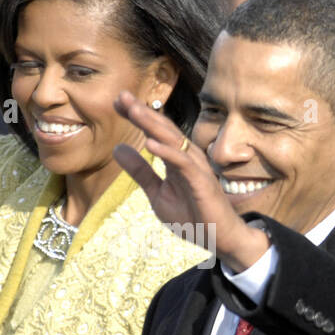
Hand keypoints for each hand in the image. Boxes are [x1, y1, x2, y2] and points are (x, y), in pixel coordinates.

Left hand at [111, 90, 269, 271]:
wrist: (218, 238)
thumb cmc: (191, 215)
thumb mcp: (157, 193)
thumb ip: (140, 171)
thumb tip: (117, 148)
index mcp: (175, 158)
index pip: (154, 131)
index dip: (137, 116)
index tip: (117, 102)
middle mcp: (187, 156)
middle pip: (163, 128)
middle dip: (142, 112)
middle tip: (122, 96)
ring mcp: (196, 167)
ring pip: (173, 140)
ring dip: (152, 125)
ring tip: (133, 111)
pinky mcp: (202, 181)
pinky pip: (182, 163)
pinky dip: (166, 152)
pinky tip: (149, 144)